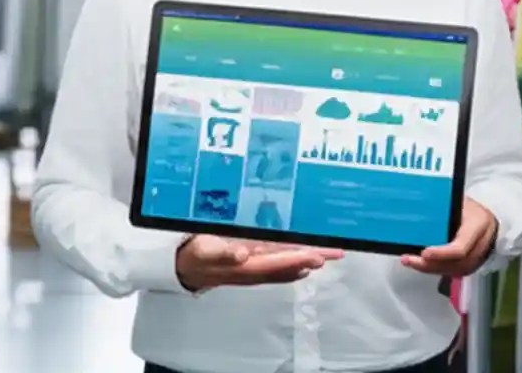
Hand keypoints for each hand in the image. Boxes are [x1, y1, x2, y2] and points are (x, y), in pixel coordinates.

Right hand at [175, 235, 343, 290]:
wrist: (186, 268)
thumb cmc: (197, 257)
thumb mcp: (206, 251)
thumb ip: (224, 252)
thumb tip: (243, 254)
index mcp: (246, 266)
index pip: (279, 262)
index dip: (299, 258)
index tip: (318, 255)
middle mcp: (255, 269)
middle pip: (290, 265)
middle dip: (313, 258)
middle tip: (335, 252)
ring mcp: (255, 268)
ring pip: (287, 266)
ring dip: (308, 260)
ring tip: (328, 255)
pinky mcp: (252, 264)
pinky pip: (278, 266)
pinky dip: (294, 264)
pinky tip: (303, 263)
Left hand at [401, 198, 497, 276]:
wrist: (483, 214)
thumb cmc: (466, 204)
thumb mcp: (454, 198)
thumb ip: (439, 207)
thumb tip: (413, 212)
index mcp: (478, 223)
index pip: (461, 247)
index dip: (442, 253)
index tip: (424, 253)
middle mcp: (482, 242)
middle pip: (459, 263)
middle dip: (432, 265)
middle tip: (410, 260)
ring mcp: (481, 254)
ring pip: (458, 270)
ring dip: (432, 269)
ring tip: (411, 262)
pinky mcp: (475, 261)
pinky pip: (457, 270)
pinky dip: (438, 269)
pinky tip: (423, 264)